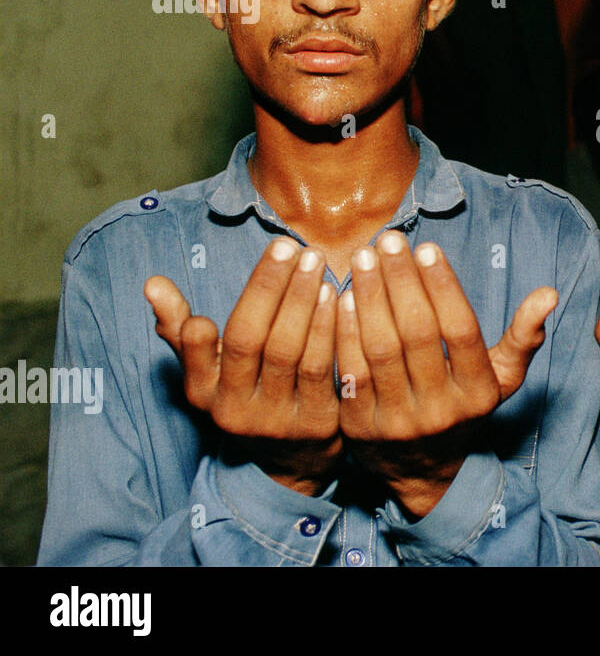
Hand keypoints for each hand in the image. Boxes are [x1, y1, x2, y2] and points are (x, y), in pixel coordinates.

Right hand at [144, 238, 341, 495]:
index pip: (200, 355)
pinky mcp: (320, 423)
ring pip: (291, 352)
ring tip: (315, 263)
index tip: (205, 307)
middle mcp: (237, 410)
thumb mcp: (208, 372)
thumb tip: (152, 284)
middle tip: (291, 247)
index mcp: (205, 393)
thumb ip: (181, 329)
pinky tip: (340, 296)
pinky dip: (331, 329)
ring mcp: (280, 419)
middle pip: (253, 342)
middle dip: (271, 289)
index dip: (201, 332)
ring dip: (304, 302)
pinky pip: (325, 368)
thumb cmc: (247, 395)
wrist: (291, 461)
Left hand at [336, 230, 555, 517]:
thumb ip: (524, 336)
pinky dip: (345, 331)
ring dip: (368, 297)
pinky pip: (349, 370)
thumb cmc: (465, 407)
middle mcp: (440, 409)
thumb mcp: (502, 378)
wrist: (424, 472)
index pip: (461, 330)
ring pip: (379, 348)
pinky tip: (342, 296)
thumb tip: (548, 295)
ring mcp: (398, 421)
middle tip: (389, 240)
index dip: (444, 285)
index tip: (428, 247)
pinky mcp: (360, 427)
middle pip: (417, 334)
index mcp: (478, 392)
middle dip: (400, 280)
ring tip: (364, 258)